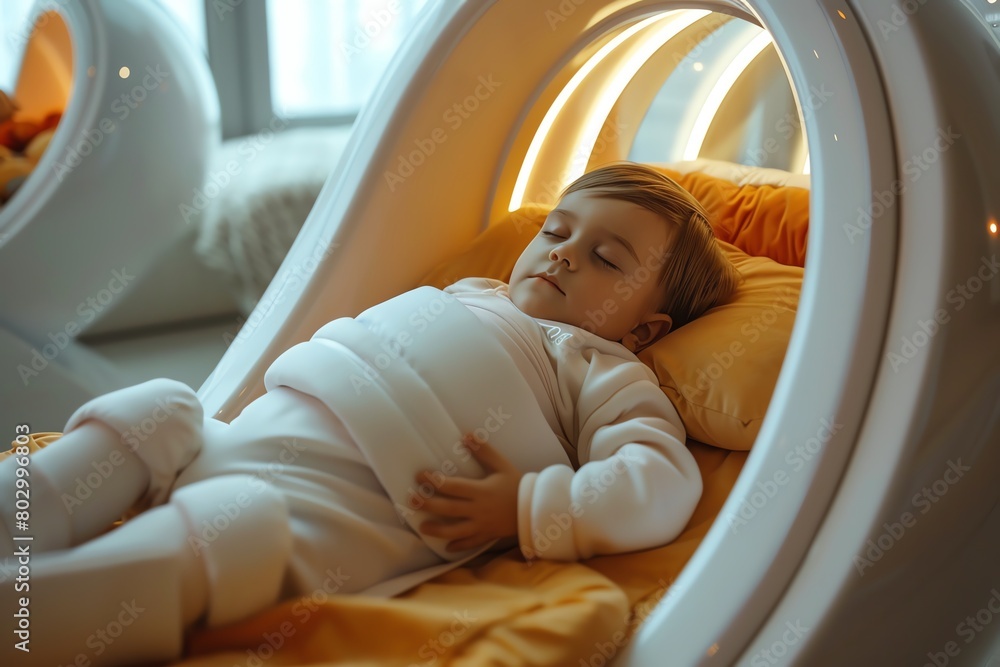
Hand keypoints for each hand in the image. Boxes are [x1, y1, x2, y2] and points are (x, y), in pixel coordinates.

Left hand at [412, 433, 522, 552]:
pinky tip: (447, 547)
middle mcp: (478, 509)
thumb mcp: (501, 465)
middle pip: (448, 508)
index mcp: (480, 491)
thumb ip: (484, 451)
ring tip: (423, 528)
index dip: (434, 481)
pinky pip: (471, 542)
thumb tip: (466, 435)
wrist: (537, 507)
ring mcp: (482, 525)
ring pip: (456, 530)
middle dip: (428, 505)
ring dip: (438, 530)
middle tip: (411, 501)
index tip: (420, 475)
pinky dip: (459, 545)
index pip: (452, 486)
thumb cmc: (517, 484)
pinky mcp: (488, 534)